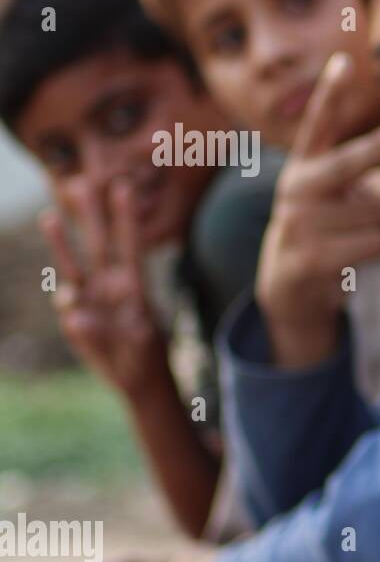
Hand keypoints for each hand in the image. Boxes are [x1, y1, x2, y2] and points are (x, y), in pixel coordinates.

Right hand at [40, 180, 169, 398]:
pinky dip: (67, 302)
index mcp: (134, 285)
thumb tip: (76, 314)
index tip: (124, 187)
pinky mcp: (76, 317)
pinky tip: (77, 313)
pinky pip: (66, 303)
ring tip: (49, 214)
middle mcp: (110, 286)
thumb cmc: (147, 356)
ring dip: (61, 241)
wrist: (137, 379)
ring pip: (73, 264)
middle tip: (82, 182)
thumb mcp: (141, 343)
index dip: (125, 217)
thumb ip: (112, 327)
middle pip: (98, 244)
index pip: (129, 245)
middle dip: (91, 215)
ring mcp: (91, 300)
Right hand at [255, 52, 379, 367]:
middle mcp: (297, 188)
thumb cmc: (332, 227)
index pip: (319, 123)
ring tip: (365, 231)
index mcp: (306, 164)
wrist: (291, 282)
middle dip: (378, 149)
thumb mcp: (346, 198)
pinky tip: (360, 251)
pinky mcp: (312, 258)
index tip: (343, 61)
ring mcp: (300, 223)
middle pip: (348, 165)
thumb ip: (376, 186)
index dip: (331, 92)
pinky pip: (378, 243)